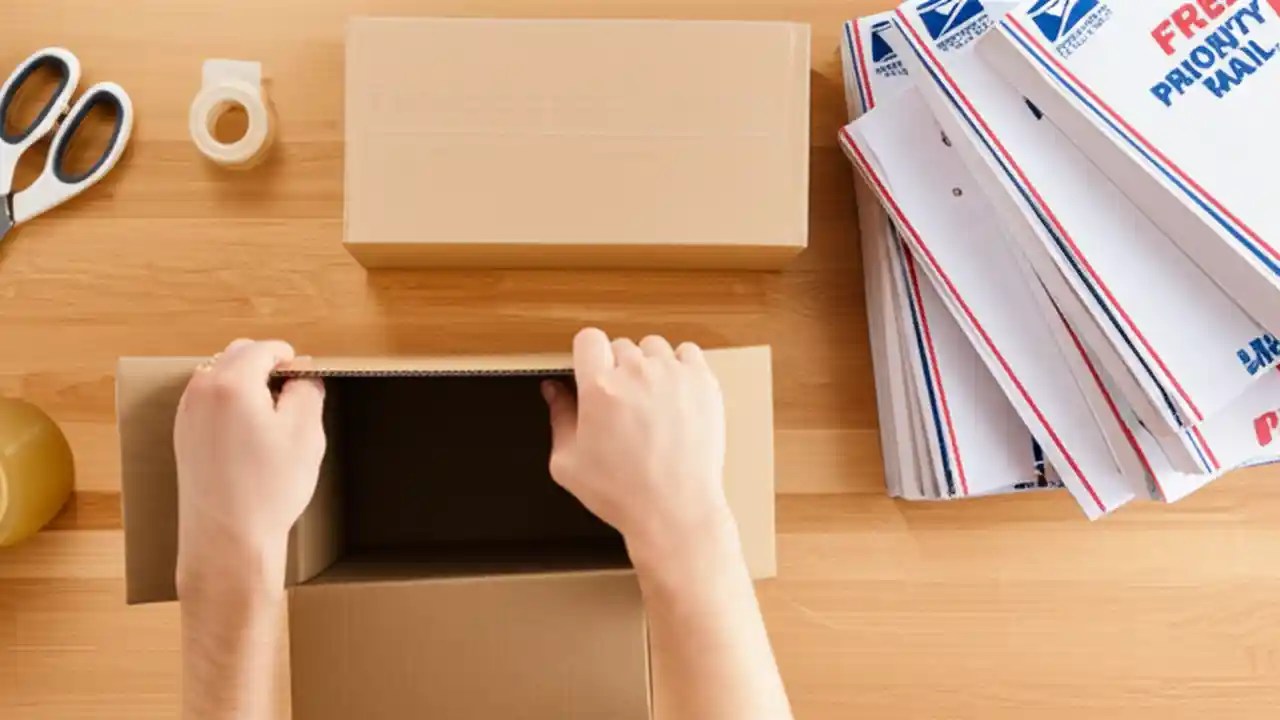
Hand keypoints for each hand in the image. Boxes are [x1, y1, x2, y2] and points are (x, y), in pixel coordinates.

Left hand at [174, 339, 325, 598]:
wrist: (228, 539)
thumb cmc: (268, 490)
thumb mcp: (306, 433)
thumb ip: (307, 390)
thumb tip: (303, 374)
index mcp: (231, 384)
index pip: (263, 349)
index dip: (290, 358)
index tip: (305, 374)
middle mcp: (201, 393)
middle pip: (236, 355)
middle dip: (266, 365)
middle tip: (292, 392)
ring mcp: (187, 415)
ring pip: (219, 376)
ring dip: (246, 382)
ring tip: (272, 416)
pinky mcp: (183, 437)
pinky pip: (208, 401)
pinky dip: (229, 403)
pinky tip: (249, 434)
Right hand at [543, 328, 733, 568]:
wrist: (675, 510)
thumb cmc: (624, 493)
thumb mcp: (568, 463)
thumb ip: (559, 418)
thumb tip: (554, 391)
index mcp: (600, 389)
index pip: (588, 338)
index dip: (587, 355)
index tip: (592, 369)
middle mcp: (638, 374)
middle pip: (621, 345)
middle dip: (617, 368)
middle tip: (622, 401)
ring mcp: (673, 376)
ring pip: (654, 347)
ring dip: (648, 365)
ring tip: (650, 398)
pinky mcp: (702, 383)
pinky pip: (688, 353)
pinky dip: (680, 366)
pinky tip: (673, 391)